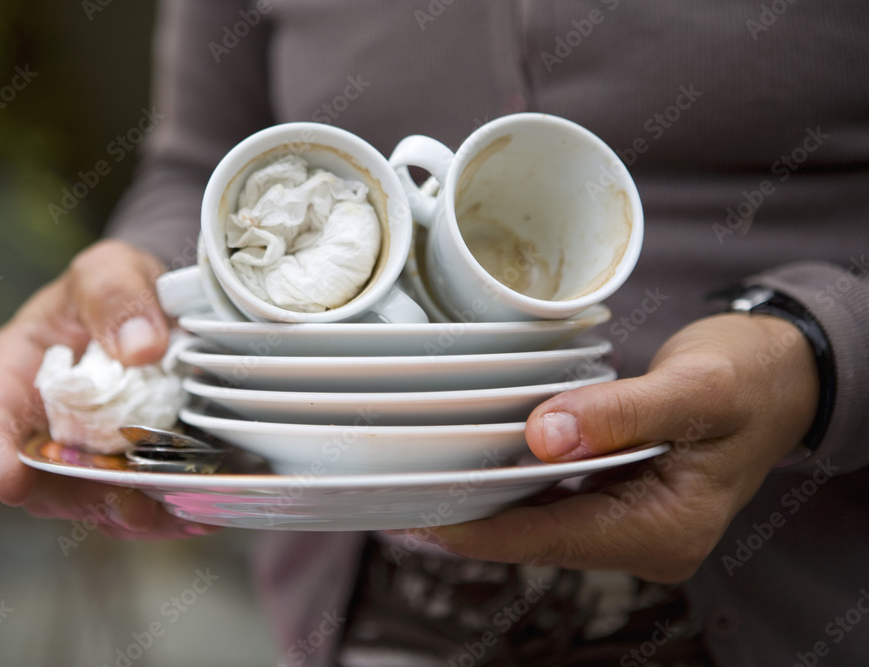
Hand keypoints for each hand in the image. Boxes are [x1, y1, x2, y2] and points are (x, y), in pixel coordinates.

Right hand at [0, 239, 218, 539]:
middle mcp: (41, 423)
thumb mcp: (111, 269)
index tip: (9, 482)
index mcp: (16, 372)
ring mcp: (83, 450)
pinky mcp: (124, 466)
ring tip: (174, 515)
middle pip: (43, 478)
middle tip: (131, 504)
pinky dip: (162, 511)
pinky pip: (134, 499)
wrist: (157, 306)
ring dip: (131, 514)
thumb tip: (139, 348)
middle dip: (83, 498)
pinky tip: (197, 512)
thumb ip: (116, 295)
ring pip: (93, 499)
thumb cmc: (116, 286)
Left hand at [425, 313, 818, 582]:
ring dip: (490, 504)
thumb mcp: (695, 387)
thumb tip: (546, 434)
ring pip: (543, 523)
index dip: (483, 533)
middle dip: (474, 521)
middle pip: (540, 539)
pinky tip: (479, 467)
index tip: (423, 520)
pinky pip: (558, 503)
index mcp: (668, 530)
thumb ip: (621, 413)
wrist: (782, 376)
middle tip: (403, 496)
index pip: (553, 540)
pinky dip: (518, 486)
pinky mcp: (624, 503)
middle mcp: (648, 541)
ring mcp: (635, 526)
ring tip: (426, 483)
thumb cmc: (750, 380)